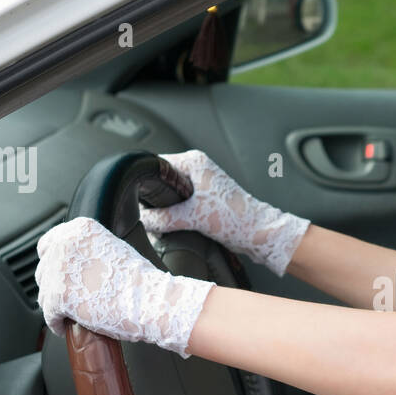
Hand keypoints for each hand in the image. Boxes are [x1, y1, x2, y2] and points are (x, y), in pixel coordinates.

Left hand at [34, 217, 212, 357]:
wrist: (150, 300)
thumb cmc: (141, 281)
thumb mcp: (113, 250)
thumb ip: (89, 251)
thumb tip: (77, 265)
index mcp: (79, 229)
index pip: (49, 243)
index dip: (52, 261)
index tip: (56, 274)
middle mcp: (65, 243)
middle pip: (45, 269)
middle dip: (54, 285)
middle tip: (67, 298)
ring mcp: (59, 269)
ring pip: (44, 292)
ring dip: (55, 304)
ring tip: (68, 314)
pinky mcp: (58, 296)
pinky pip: (48, 314)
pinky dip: (55, 322)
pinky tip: (64, 326)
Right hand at [141, 149, 309, 277]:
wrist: (258, 233)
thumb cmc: (234, 218)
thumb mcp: (192, 217)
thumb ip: (163, 218)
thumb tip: (143, 219)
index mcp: (194, 161)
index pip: (157, 164)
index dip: (145, 181)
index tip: (137, 197)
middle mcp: (198, 168)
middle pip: (163, 180)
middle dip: (155, 197)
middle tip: (150, 213)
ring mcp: (202, 183)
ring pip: (172, 193)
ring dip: (167, 207)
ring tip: (162, 220)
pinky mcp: (206, 198)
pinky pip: (182, 203)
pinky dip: (176, 213)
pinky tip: (173, 224)